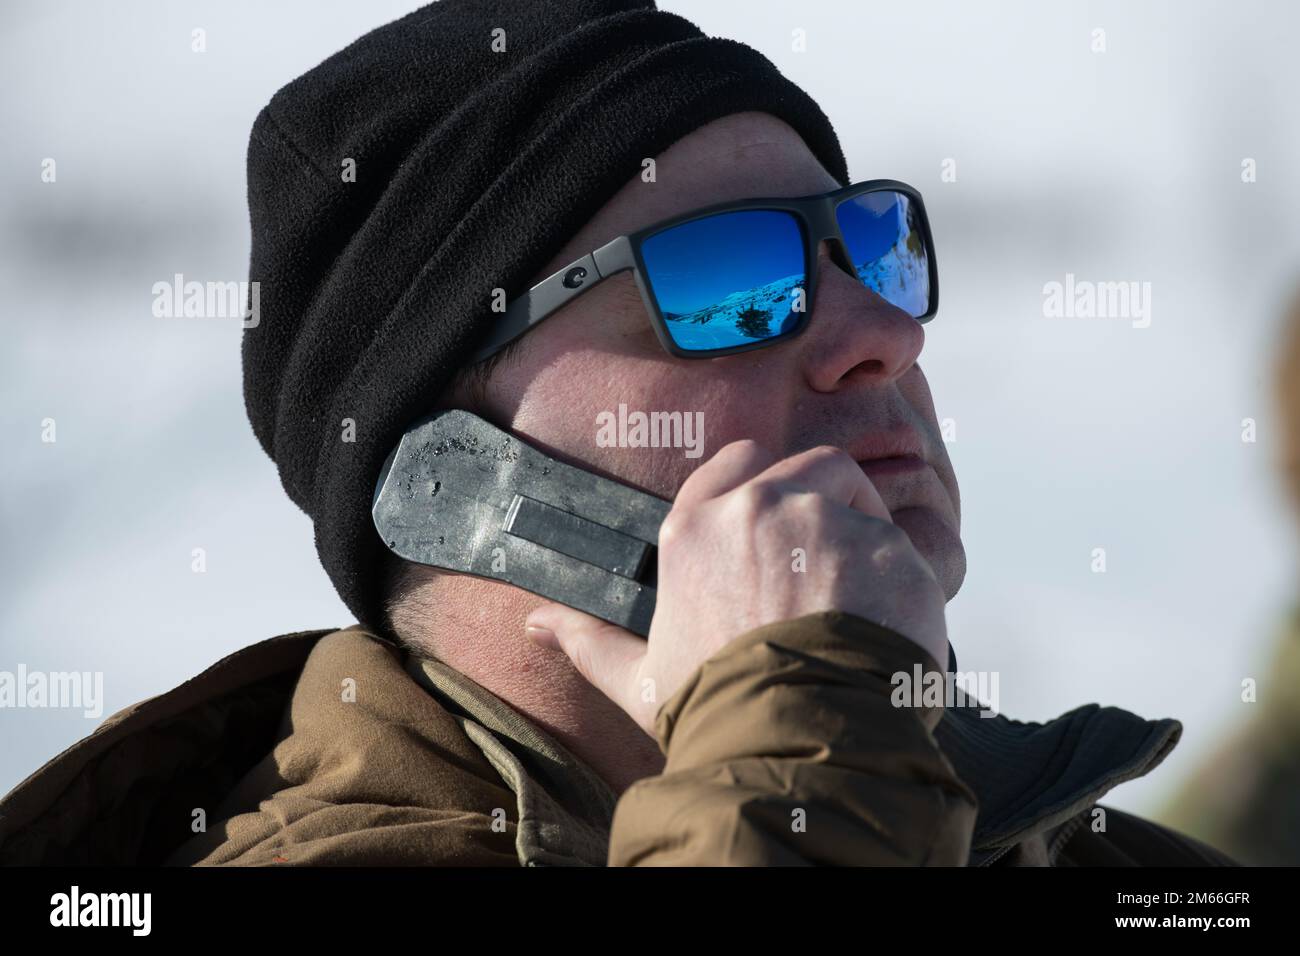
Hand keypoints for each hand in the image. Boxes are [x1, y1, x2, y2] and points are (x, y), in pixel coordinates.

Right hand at [524, 440, 948, 734]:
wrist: (791, 742)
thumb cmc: (715, 709)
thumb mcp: (638, 677)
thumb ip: (588, 640)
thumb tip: (537, 621)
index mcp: (696, 529)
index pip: (734, 462)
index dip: (758, 481)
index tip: (772, 508)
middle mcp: (759, 508)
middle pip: (807, 468)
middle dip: (821, 501)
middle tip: (825, 561)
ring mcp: (827, 522)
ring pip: (859, 499)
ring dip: (863, 533)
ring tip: (859, 592)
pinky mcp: (886, 548)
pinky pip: (901, 546)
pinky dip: (899, 578)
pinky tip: (885, 622)